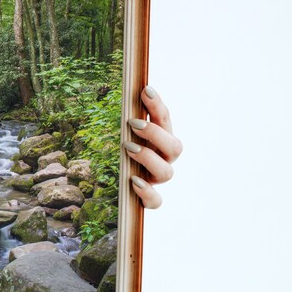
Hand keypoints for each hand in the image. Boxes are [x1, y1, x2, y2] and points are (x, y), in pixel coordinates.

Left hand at [123, 86, 181, 208]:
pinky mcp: (148, 199)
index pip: (166, 121)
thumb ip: (129, 115)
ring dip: (148, 157)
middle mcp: (163, 160)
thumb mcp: (123, 133)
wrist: (116, 186)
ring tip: (128, 147)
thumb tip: (128, 90)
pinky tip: (133, 181)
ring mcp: (156, 180)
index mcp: (160, 141)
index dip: (158, 106)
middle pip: (175, 148)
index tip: (145, 90)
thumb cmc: (120, 153)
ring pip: (166, 173)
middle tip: (132, 122)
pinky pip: (155, 201)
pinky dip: (147, 192)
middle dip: (155, 133)